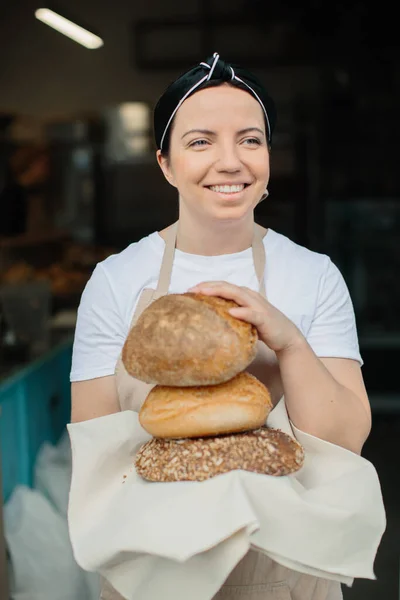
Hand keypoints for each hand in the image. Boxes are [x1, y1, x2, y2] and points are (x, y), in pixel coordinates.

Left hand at [188, 281, 303, 353]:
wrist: (286, 337)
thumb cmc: (263, 328)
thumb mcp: (244, 319)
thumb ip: (230, 314)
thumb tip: (208, 318)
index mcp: (244, 296)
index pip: (223, 286)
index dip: (207, 285)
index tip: (189, 290)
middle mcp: (250, 297)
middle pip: (227, 287)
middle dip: (208, 286)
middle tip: (191, 290)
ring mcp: (258, 306)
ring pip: (237, 294)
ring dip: (220, 292)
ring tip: (204, 293)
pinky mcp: (264, 318)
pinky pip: (252, 313)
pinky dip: (242, 311)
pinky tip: (231, 312)